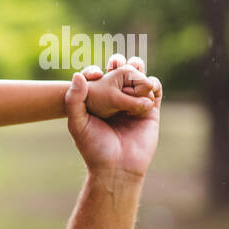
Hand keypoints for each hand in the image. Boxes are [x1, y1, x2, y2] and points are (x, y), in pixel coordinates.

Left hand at [64, 56, 160, 179]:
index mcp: (97, 102)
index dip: (96, 71)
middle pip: (120, 75)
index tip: (96, 73)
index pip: (97, 79)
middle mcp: (116, 101)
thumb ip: (73, 100)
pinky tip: (146, 84)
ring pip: (139, 79)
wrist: (116, 168)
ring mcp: (134, 105)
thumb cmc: (93, 147)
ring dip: (138, 68)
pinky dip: (153, 83)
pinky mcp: (150, 111)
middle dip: (119, 63)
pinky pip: (155, 91)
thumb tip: (77, 75)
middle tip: (116, 61)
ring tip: (133, 65)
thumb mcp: (77, 124)